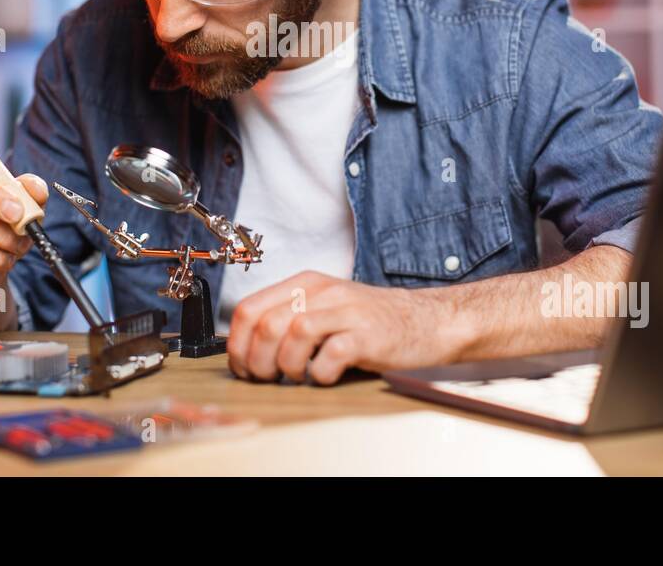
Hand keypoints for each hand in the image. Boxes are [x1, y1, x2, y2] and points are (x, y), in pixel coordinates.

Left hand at [226, 271, 467, 384]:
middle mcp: (323, 292)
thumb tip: (245, 348)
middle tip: (268, 378)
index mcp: (305, 284)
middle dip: (257, 361)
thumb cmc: (369, 321)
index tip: (243, 367)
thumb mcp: (324, 306)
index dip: (237, 344)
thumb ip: (288, 317)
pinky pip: (330, 355)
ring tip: (295, 376)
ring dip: (285, 366)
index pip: (249, 308)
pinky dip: (319, 374)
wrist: (425, 320)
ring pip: (293, 334)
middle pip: (266, 323)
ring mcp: (347, 312)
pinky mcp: (368, 336)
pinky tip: (324, 377)